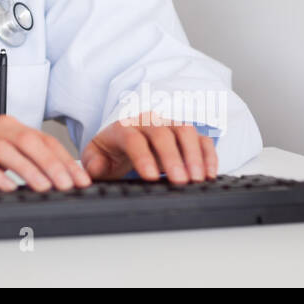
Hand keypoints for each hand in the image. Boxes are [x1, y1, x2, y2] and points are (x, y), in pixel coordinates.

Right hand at [0, 116, 92, 191]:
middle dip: (51, 164)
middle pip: (28, 141)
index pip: (43, 139)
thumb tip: (58, 177)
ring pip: (5, 150)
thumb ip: (24, 157)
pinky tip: (7, 187)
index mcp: (8, 126)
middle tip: (68, 185)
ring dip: (27, 169)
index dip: (65, 158)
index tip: (81, 179)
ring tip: (43, 187)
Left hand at [82, 112, 216, 183]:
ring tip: (198, 179)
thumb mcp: (95, 158)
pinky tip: (210, 174)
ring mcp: (169, 126)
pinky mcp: (185, 135)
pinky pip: (201, 139)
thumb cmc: (109, 153)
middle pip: (162, 134)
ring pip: (185, 132)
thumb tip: (96, 171)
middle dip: (172, 157)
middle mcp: (148, 122)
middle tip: (179, 181)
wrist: (121, 143)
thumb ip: (92, 165)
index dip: (143, 157)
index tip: (150, 177)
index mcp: (123, 128)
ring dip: (193, 155)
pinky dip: (208, 155)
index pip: (133, 138)